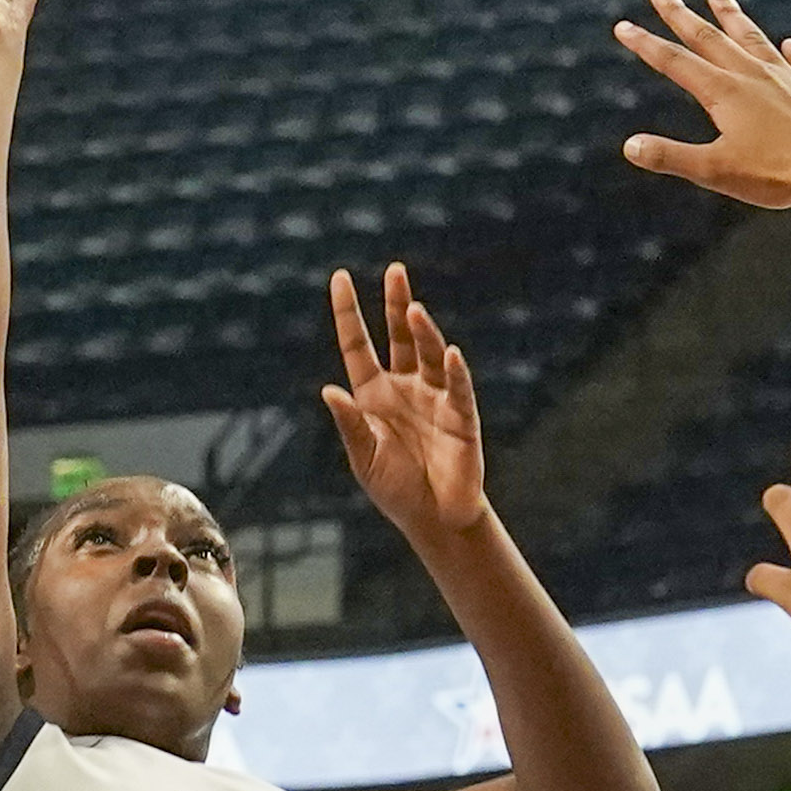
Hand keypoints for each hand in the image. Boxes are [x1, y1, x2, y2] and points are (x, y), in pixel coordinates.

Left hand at [323, 265, 484, 537]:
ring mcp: (435, 398)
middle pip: (401, 337)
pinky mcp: (461, 416)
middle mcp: (405, 387)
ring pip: (430, 355)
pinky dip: (454, 371)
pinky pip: (458, 389)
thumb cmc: (395, 488)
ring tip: (413, 309)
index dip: (349, 313)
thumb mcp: (364, 458)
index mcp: (374, 394)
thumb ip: (351, 424)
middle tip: (395, 271)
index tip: (340, 277)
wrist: (433, 519)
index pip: (358, 345)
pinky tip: (450, 353)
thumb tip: (329, 390)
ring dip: (424, 332)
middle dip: (397, 304)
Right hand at [615, 0, 790, 209]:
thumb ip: (671, 156)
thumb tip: (630, 146)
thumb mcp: (715, 171)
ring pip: (752, 38)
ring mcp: (785, 77)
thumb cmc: (775, 173)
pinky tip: (790, 44)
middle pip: (708, 37)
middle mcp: (751, 75)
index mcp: (723, 92)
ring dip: (731, 16)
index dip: (646, 44)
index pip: (675, 62)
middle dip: (680, 14)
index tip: (623, 25)